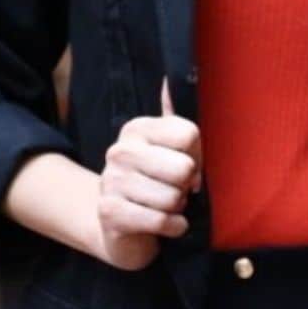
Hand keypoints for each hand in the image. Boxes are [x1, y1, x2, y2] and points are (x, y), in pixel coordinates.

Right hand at [95, 76, 203, 270]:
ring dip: (177, 208)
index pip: (189, 134)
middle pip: (184, 168)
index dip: (198, 157)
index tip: (188, 168)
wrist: (119, 227)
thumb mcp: (167, 150)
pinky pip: (161, 220)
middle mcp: (120, 151)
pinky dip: (173, 227)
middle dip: (187, 187)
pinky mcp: (110, 213)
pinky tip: (166, 224)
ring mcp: (111, 181)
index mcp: (137, 129)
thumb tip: (169, 81)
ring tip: (165, 206)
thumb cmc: (154, 183)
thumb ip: (173, 119)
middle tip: (176, 190)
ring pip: (172, 197)